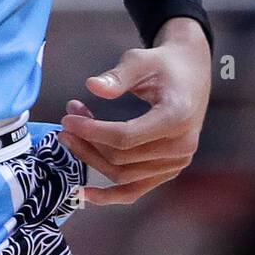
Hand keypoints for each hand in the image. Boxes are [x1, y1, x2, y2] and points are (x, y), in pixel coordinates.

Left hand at [58, 18, 210, 204]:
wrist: (190, 73)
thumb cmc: (163, 64)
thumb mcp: (141, 60)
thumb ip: (118, 75)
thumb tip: (92, 86)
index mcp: (176, 118)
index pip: (126, 137)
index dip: (92, 132)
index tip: (68, 119)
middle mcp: (180, 147)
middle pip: (122, 159)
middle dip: (87, 143)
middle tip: (65, 124)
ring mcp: (176, 162)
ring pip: (124, 175)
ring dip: (91, 159)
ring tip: (70, 136)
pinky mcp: (169, 170)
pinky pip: (136, 189)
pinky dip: (110, 195)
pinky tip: (85, 193)